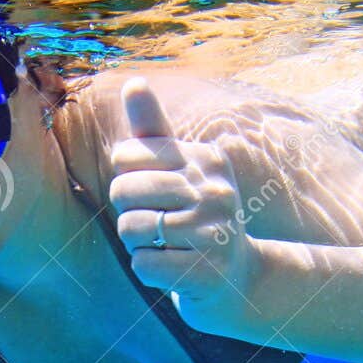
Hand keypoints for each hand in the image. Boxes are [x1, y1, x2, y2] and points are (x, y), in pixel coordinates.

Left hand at [108, 80, 258, 338]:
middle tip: (153, 227)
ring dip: (136, 245)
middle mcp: (215, 192)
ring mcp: (214, 233)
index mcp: (207, 159)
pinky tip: (171, 269)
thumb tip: (133, 82)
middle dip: (127, 214)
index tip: (151, 196)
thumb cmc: (197, 221)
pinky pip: (144, 265)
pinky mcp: (206, 272)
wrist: (237, 281)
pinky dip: (147, 271)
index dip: (125, 180)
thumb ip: (154, 131)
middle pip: (125, 191)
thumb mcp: (180, 171)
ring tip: (163, 247)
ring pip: (132, 229)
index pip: (127, 155)